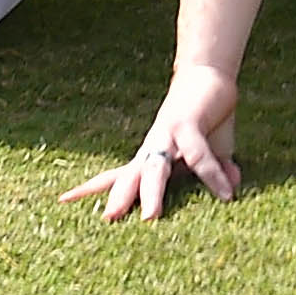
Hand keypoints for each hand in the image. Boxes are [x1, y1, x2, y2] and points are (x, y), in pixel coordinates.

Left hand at [63, 70, 243, 222]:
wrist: (208, 74)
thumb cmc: (203, 119)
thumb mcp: (210, 154)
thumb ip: (216, 173)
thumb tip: (232, 191)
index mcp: (150, 158)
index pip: (116, 176)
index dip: (91, 189)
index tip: (63, 200)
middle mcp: (152, 148)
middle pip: (128, 177)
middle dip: (117, 198)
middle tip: (105, 220)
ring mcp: (168, 136)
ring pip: (155, 169)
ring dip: (152, 193)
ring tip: (151, 218)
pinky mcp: (189, 127)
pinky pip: (200, 157)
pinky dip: (213, 177)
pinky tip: (226, 194)